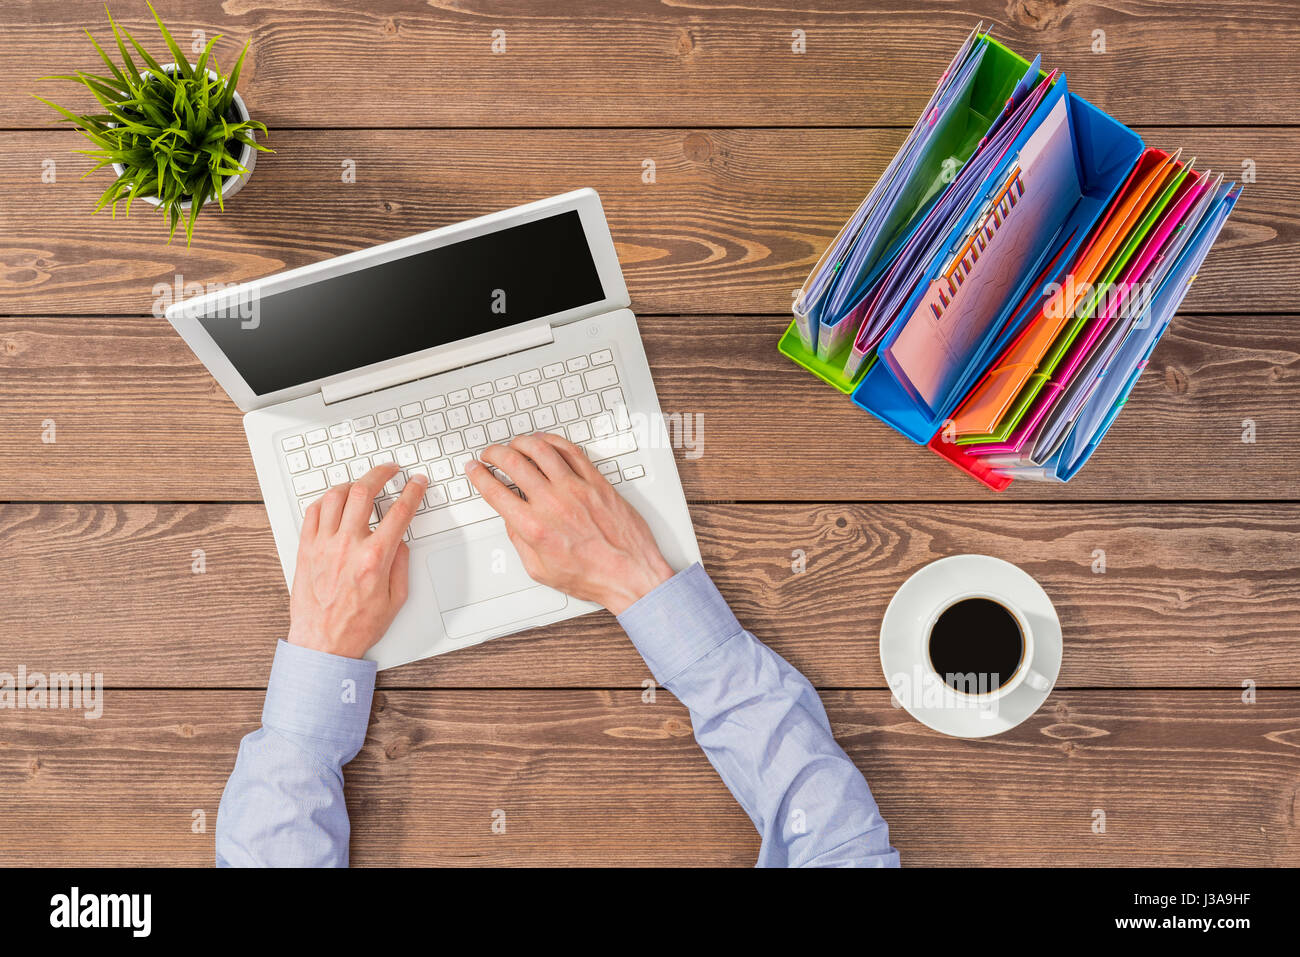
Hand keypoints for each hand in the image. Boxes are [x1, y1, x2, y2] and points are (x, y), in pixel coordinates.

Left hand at [286, 462, 427, 658]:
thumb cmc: (356, 626)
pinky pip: (313, 512)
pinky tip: (335, 501)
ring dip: (352, 483)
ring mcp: (323, 545)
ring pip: (336, 496)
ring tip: (361, 484)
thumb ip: (401, 565)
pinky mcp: (306, 549)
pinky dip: (326, 499)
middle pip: (364, 492)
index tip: (416, 482)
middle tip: (390, 470)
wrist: (322, 644)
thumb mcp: (396, 600)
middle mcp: (347, 547)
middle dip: (381, 473)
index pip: (399, 512)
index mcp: (375, 558)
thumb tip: (400, 541)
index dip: (412, 491)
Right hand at [465, 433, 674, 613]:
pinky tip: (545, 442)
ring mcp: (576, 489)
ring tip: (514, 444)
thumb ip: (520, 542)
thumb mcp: (540, 570)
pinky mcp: (596, 482)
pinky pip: (571, 451)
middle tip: (490, 455)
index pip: (495, 491)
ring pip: (541, 449)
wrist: (630, 574)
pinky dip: (553, 442)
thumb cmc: (593, 576)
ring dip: (521, 442)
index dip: (478, 476)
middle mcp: (553, 504)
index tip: (474, 470)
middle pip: (513, 462)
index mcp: (534, 528)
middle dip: (494, 453)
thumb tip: (511, 519)